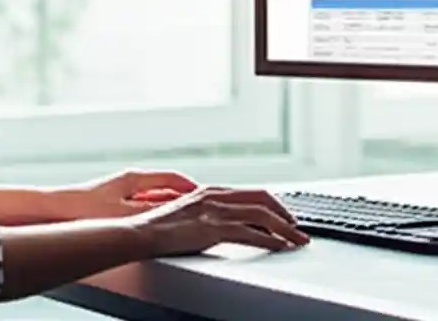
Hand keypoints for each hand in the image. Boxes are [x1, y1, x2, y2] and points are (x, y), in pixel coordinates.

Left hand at [59, 168, 198, 220]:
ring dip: (168, 207)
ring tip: (181, 218)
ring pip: (153, 198)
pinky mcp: (111, 202)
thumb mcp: (125, 212)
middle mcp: (130, 181)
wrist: (52, 210)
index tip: (207, 195)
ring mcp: (120, 191)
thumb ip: (152, 211)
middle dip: (183, 199)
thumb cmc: (86, 208)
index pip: (173, 179)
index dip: (192, 187)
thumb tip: (176, 211)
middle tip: (200, 209)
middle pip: (165, 189)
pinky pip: (141, 206)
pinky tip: (152, 226)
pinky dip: (153, 213)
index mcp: (136, 178)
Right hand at [131, 187, 310, 255]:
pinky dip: (270, 241)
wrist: (139, 233)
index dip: (273, 204)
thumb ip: (209, 214)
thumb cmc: (158, 228)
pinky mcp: (213, 228)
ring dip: (285, 229)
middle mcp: (217, 196)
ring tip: (298, 240)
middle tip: (298, 227)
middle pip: (263, 199)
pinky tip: (280, 247)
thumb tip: (229, 224)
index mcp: (212, 191)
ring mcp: (216, 211)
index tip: (285, 215)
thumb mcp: (189, 214)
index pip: (252, 192)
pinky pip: (251, 234)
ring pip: (263, 216)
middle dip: (285, 213)